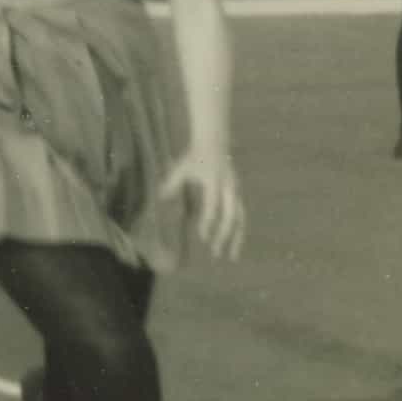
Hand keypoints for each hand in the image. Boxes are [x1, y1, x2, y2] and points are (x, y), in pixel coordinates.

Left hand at [159, 147, 246, 261]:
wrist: (215, 143)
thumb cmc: (195, 158)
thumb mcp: (181, 169)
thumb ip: (171, 185)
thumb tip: (160, 200)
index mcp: (214, 182)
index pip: (212, 207)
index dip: (208, 223)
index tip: (203, 238)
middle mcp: (228, 188)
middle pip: (231, 217)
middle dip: (224, 236)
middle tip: (215, 253)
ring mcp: (236, 192)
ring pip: (240, 219)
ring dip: (236, 239)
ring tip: (232, 257)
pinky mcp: (238, 195)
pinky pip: (241, 216)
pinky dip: (238, 232)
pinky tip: (234, 244)